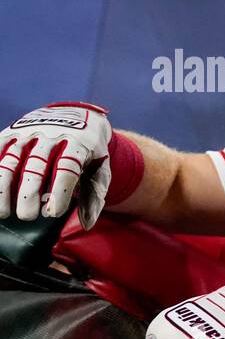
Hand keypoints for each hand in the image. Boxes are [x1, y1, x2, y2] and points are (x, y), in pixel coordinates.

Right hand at [0, 102, 112, 226]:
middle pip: (36, 165)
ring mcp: (28, 133)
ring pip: (11, 160)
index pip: (67, 168)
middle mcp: (51, 136)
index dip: (59, 191)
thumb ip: (94, 194)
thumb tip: (87, 223)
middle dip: (29, 193)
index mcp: (77, 144)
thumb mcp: (100, 167)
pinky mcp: (11, 133)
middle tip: (27, 217)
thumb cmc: (88, 151)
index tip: (53, 213)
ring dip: (3, 187)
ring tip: (3, 213)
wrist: (75, 114)